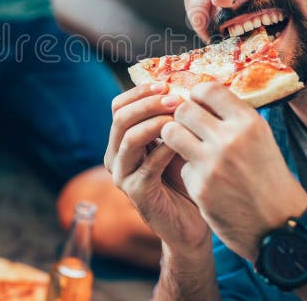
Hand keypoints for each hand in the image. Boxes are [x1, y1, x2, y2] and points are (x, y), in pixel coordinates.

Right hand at [105, 83, 211, 250]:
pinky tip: (183, 144)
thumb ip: (172, 118)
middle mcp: (116, 156)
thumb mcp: (177, 141)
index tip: (166, 86)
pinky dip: (165, 148)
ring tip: (180, 118)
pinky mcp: (137, 193)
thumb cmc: (185, 178)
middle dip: (148, 103)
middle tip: (176, 99)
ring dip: (156, 122)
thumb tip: (185, 84)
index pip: (118, 105)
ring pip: (129, 138)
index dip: (140, 92)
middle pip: (120, 118)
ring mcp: (123, 175)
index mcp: (121, 140)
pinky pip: (148, 164)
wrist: (191, 222)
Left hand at [161, 81, 306, 260]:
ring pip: (171, 133)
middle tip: (188, 127)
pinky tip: (206, 182)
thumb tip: (200, 97)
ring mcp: (213, 164)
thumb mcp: (260, 138)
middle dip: (181, 117)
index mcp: (249, 122)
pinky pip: (181, 167)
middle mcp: (230, 139)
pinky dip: (190, 172)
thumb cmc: (270, 178)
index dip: (196, 95)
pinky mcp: (200, 188)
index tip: (196, 103)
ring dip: (175, 138)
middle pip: (184, 110)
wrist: (280, 226)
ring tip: (187, 147)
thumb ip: (232, 118)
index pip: (208, 90)